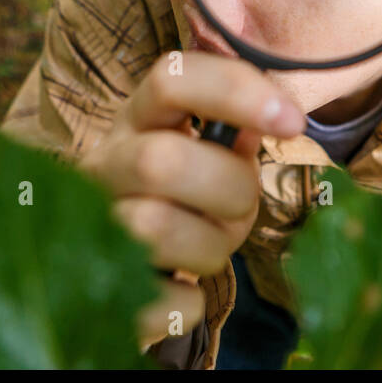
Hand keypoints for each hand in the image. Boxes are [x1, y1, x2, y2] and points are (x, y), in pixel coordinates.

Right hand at [75, 51, 304, 348]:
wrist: (109, 271)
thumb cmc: (180, 203)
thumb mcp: (203, 156)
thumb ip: (234, 136)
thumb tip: (276, 117)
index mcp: (138, 121)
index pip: (171, 79)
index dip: (234, 90)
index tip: (292, 121)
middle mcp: (104, 164)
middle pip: (159, 161)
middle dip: (227, 190)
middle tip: (241, 206)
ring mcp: (90, 226)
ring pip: (152, 229)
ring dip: (210, 246)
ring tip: (210, 246)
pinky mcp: (89, 290)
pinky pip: (158, 301)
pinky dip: (189, 303)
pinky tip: (184, 291)